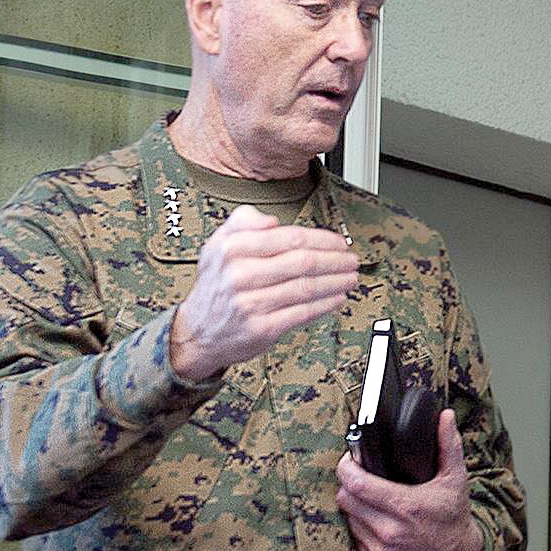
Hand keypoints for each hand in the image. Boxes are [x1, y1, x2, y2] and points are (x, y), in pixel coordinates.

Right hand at [169, 206, 357, 381]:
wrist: (198, 331)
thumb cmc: (216, 285)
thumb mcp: (217, 244)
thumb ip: (242, 222)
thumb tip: (271, 219)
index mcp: (232, 248)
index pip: (290, 238)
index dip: (322, 239)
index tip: (339, 242)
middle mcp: (240, 275)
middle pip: (303, 262)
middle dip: (335, 260)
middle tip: (352, 259)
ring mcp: (251, 303)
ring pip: (306, 288)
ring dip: (336, 281)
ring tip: (351, 277)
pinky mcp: (262, 328)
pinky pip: (303, 313)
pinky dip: (325, 304)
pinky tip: (337, 298)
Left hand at [335, 410, 483, 550]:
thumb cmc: (454, 516)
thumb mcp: (455, 478)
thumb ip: (449, 444)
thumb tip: (445, 416)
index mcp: (405, 505)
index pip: (356, 483)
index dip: (347, 467)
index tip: (351, 460)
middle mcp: (390, 530)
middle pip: (345, 499)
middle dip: (349, 485)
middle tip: (361, 477)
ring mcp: (381, 549)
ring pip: (348, 517)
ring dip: (355, 506)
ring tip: (371, 498)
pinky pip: (355, 537)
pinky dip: (361, 526)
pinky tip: (376, 520)